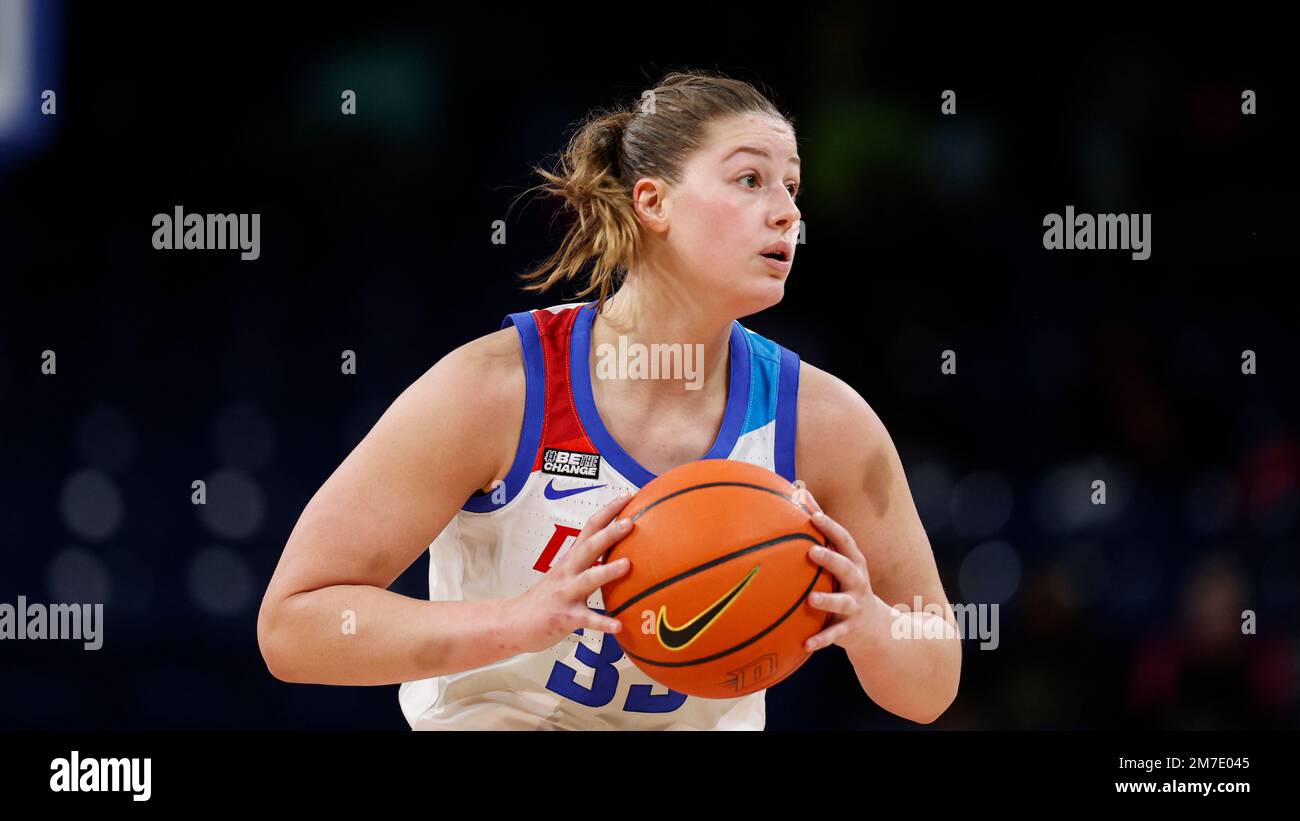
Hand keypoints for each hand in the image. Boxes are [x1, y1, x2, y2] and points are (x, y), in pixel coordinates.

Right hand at [505, 491, 635, 653]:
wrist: (513, 621)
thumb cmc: (548, 597)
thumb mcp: (567, 574)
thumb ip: (590, 562)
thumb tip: (622, 553)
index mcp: (571, 559)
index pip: (590, 528)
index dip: (609, 511)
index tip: (628, 496)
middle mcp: (568, 572)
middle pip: (589, 547)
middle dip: (609, 533)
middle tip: (631, 522)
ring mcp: (565, 593)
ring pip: (588, 579)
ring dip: (607, 571)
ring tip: (628, 565)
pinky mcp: (564, 617)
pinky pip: (586, 619)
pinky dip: (602, 622)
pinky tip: (618, 626)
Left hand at [795, 484, 887, 654]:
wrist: (877, 629)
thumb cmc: (847, 587)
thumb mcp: (841, 565)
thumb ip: (822, 541)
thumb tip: (796, 501)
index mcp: (853, 563)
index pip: (843, 539)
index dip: (829, 525)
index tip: (812, 513)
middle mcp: (857, 582)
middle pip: (846, 567)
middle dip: (831, 558)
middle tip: (811, 551)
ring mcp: (854, 606)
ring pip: (842, 603)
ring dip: (828, 600)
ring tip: (810, 598)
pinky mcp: (850, 630)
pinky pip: (835, 636)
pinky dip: (821, 640)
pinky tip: (806, 644)